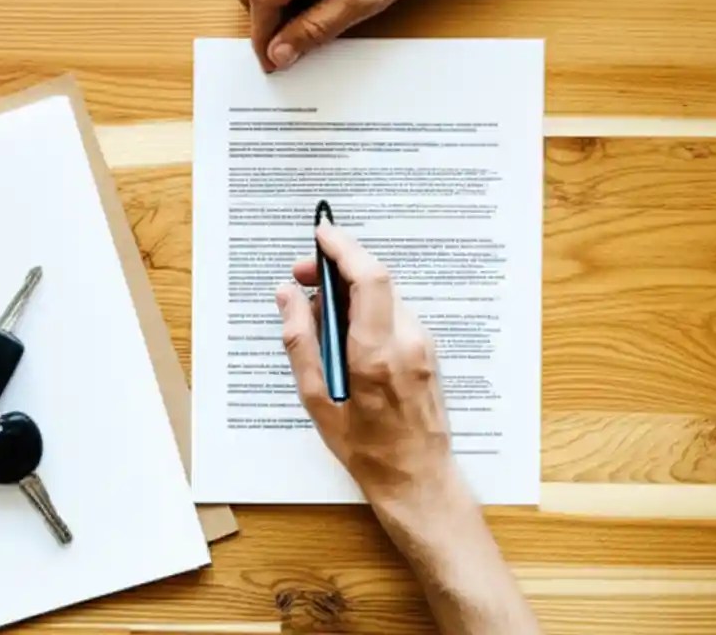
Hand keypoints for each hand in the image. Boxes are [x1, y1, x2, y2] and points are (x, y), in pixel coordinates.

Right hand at [277, 222, 540, 634]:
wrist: (419, 479)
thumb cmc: (366, 449)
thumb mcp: (318, 400)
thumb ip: (300, 342)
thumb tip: (288, 297)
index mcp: (376, 353)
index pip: (368, 278)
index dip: (343, 248)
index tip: (320, 235)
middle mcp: (407, 342)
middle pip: (375, 280)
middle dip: (337, 268)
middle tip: (303, 278)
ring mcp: (423, 346)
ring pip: (384, 296)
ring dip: (351, 290)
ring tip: (318, 312)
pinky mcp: (428, 352)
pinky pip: (394, 314)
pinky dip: (367, 309)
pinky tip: (345, 330)